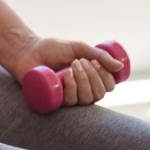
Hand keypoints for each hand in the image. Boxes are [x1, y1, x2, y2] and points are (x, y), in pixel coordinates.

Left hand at [9, 35, 124, 107]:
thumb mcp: (78, 48)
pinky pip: (69, 102)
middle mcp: (80, 92)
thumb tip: (120, 66)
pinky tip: (66, 76)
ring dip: (83, 81)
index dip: (106, 77)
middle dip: (94, 77)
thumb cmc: (52, 49)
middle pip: (98, 94)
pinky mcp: (54, 102)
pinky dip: (71, 88)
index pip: (107, 87)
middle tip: (81, 61)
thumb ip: (99, 55)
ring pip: (85, 99)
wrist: (29, 50)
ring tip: (72, 65)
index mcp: (89, 81)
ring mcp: (67, 98)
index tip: (95, 62)